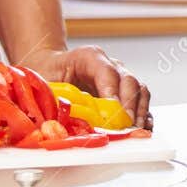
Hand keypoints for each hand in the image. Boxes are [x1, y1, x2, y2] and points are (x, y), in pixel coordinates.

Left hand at [17, 46, 151, 128]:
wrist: (51, 65)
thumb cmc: (46, 72)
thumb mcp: (42, 81)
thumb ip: (52, 97)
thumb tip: (56, 123)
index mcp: (88, 56)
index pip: (106, 72)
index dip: (112, 92)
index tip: (113, 112)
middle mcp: (110, 64)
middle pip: (129, 81)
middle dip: (130, 105)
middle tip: (126, 126)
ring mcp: (120, 76)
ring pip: (139, 90)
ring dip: (140, 111)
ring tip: (137, 130)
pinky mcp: (124, 90)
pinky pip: (140, 100)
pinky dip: (144, 114)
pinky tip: (143, 128)